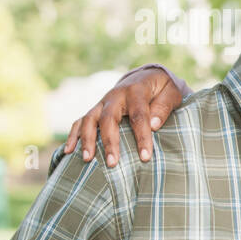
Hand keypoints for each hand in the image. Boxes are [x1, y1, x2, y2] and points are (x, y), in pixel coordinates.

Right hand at [62, 65, 186, 167]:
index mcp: (136, 91)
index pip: (138, 115)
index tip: (145, 156)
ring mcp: (103, 102)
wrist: (146, 76)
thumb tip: (153, 125)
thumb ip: (164, 107)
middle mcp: (115, 95)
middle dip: (109, 141)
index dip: (142, 136)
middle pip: (108, 118)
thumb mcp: (172, 93)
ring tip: (87, 159)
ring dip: (87, 140)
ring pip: (89, 119)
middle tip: (112, 163)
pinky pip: (80, 121)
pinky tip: (68, 151)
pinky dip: (73, 135)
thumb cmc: (162, 89)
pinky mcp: (96, 109)